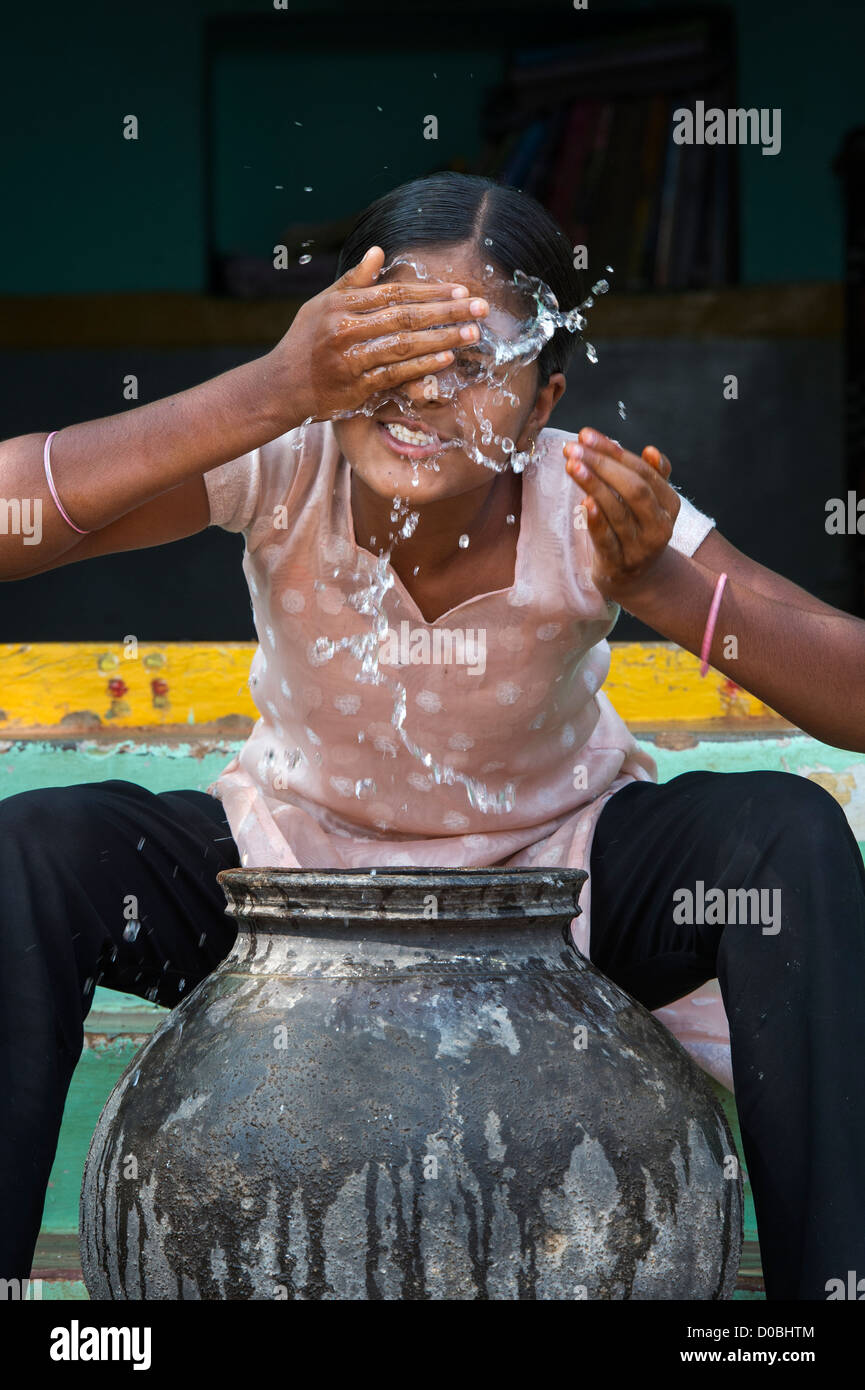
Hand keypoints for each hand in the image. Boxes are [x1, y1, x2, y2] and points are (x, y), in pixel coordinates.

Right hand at [265, 246, 488, 426]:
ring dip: (443, 338)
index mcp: (342, 305)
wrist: (281, 386)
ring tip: (472, 333)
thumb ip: (354, 281)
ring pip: (405, 345)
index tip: (460, 291)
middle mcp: (346, 329)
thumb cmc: (304, 341)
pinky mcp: (357, 387)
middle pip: (406, 316)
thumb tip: (379, 252)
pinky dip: (424, 366)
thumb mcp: (322, 304)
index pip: (395, 293)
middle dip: (447, 311)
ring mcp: (352, 359)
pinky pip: (397, 374)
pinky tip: (447, 358)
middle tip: (479, 308)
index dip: (430, 292)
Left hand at [563, 428, 679, 601]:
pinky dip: (596, 521)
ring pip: (618, 512)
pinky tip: (584, 501)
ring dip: (594, 485)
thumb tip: (651, 450)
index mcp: (669, 504)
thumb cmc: (637, 527)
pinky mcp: (618, 564)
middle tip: (573, 448)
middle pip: (633, 489)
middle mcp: (659, 525)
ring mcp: (640, 548)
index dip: (613, 451)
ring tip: (572, 465)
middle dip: (602, 464)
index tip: (586, 435)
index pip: (642, 471)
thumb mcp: (650, 502)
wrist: (635, 577)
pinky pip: (607, 540)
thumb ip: (650, 475)